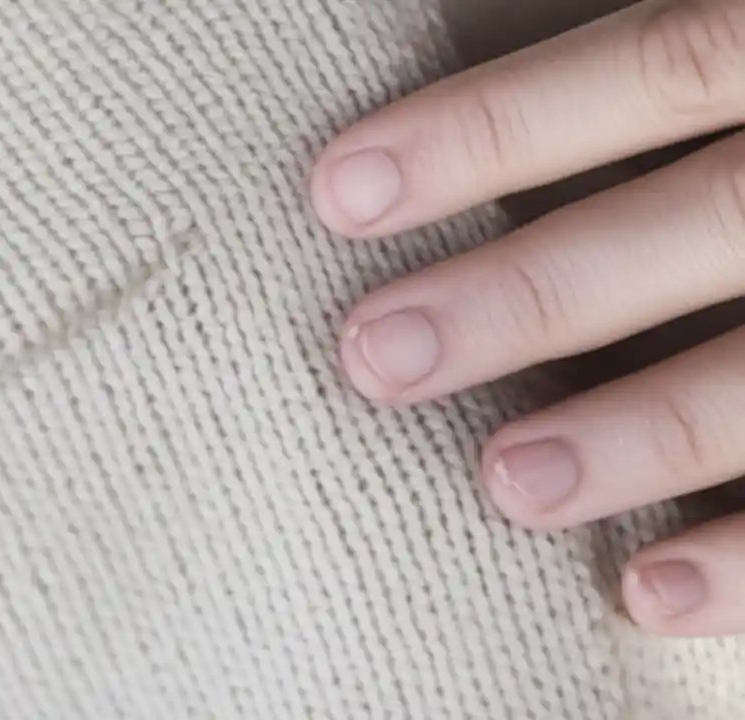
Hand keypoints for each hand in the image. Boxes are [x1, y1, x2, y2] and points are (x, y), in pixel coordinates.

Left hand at [311, 0, 744, 636]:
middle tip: (369, 356)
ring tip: (500, 487)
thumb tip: (500, 143)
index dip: (489, 131)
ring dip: (638, 433)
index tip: (334, 191)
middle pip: (698, 225)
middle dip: (526, 295)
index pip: (654, 67)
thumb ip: (698, 79)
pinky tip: (645, 591)